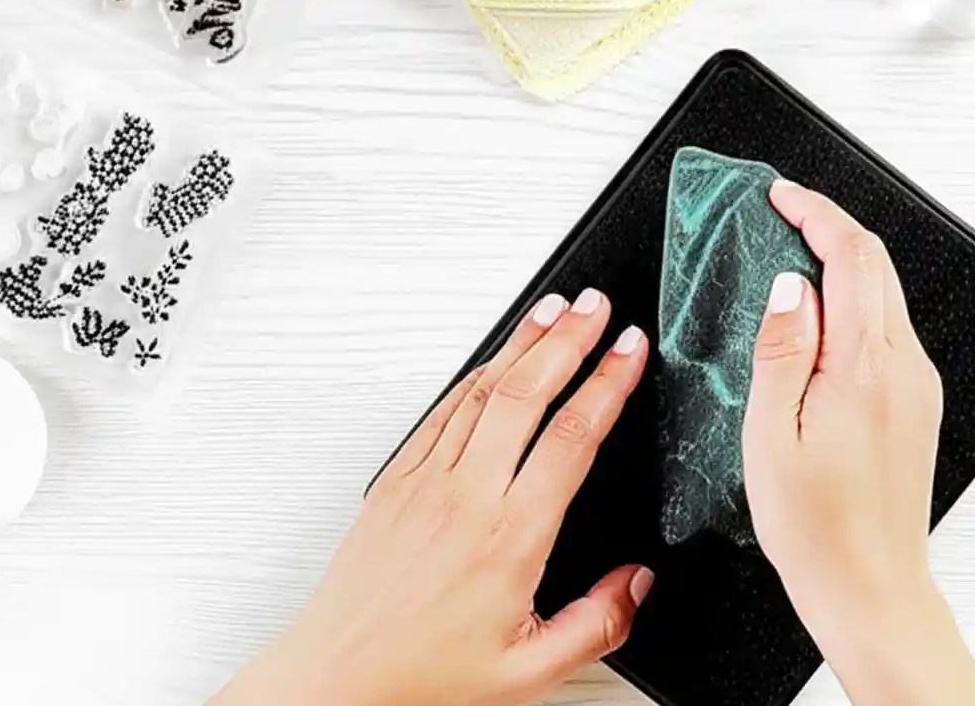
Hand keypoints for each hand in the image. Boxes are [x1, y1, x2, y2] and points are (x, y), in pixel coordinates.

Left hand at [210, 289, 651, 705]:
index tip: (631, 350)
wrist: (338, 677)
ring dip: (521, 344)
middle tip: (599, 305)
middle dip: (568, 339)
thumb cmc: (422, 675)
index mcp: (510, 538)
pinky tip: (492, 361)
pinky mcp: (394, 483)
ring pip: (480, 392)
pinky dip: (472, 376)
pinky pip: (439, 414)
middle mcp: (466, 498)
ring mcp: (424, 483)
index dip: (608, 383)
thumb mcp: (530, 670)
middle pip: (525, 393)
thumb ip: (598, 624)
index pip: (571, 437)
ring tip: (554, 309)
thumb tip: (636, 582)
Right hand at [744, 180, 974, 704]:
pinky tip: (817, 321)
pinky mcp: (915, 404)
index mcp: (867, 368)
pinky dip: (853, 305)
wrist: (869, 585)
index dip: (818, 213)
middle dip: (829, 228)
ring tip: (788, 263)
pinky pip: (886, 331)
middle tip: (780, 217)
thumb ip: (782, 351)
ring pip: (884, 296)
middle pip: (877, 267)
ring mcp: (917, 386)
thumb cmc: (815, 526)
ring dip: (842, 266)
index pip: (855, 257)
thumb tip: (790, 286)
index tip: (782, 196)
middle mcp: (905, 369)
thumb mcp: (770, 435)